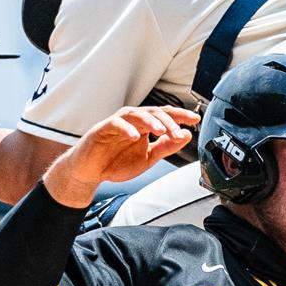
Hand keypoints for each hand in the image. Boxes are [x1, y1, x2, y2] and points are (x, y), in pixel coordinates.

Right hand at [42, 107, 197, 206]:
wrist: (90, 173)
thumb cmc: (115, 162)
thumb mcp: (147, 158)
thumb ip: (166, 147)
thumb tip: (186, 135)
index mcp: (144, 126)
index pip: (165, 116)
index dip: (180, 116)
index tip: (195, 119)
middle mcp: (132, 121)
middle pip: (153, 113)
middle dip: (168, 122)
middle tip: (179, 133)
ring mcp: (117, 123)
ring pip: (136, 114)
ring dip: (150, 121)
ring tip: (161, 130)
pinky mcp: (102, 129)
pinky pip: (116, 124)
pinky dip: (126, 128)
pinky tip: (135, 136)